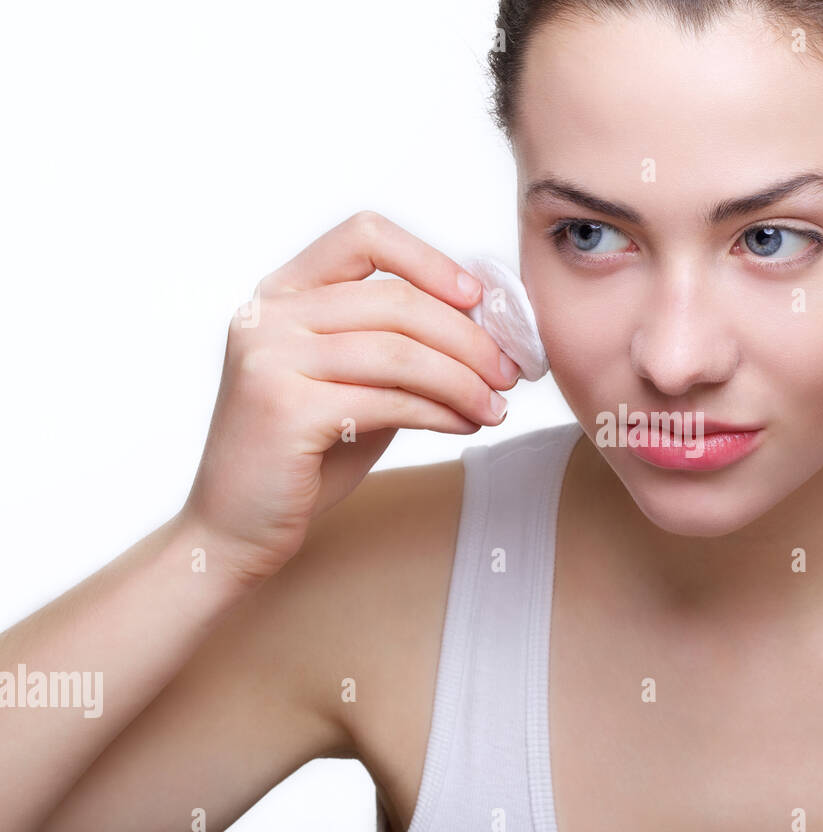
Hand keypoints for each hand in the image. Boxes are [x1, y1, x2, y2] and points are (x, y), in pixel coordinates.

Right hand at [182, 210, 521, 586]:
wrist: (236, 528)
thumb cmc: (304, 456)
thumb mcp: (354, 383)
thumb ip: (398, 345)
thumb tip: (484, 324)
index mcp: (284, 292)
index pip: (365, 236)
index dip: (430, 261)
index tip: (479, 298)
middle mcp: (269, 314)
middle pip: (396, 301)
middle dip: (468, 338)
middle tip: (510, 371)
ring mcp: (269, 358)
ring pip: (399, 352)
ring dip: (463, 381)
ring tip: (496, 407)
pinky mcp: (283, 408)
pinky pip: (388, 399)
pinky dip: (440, 412)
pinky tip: (465, 426)